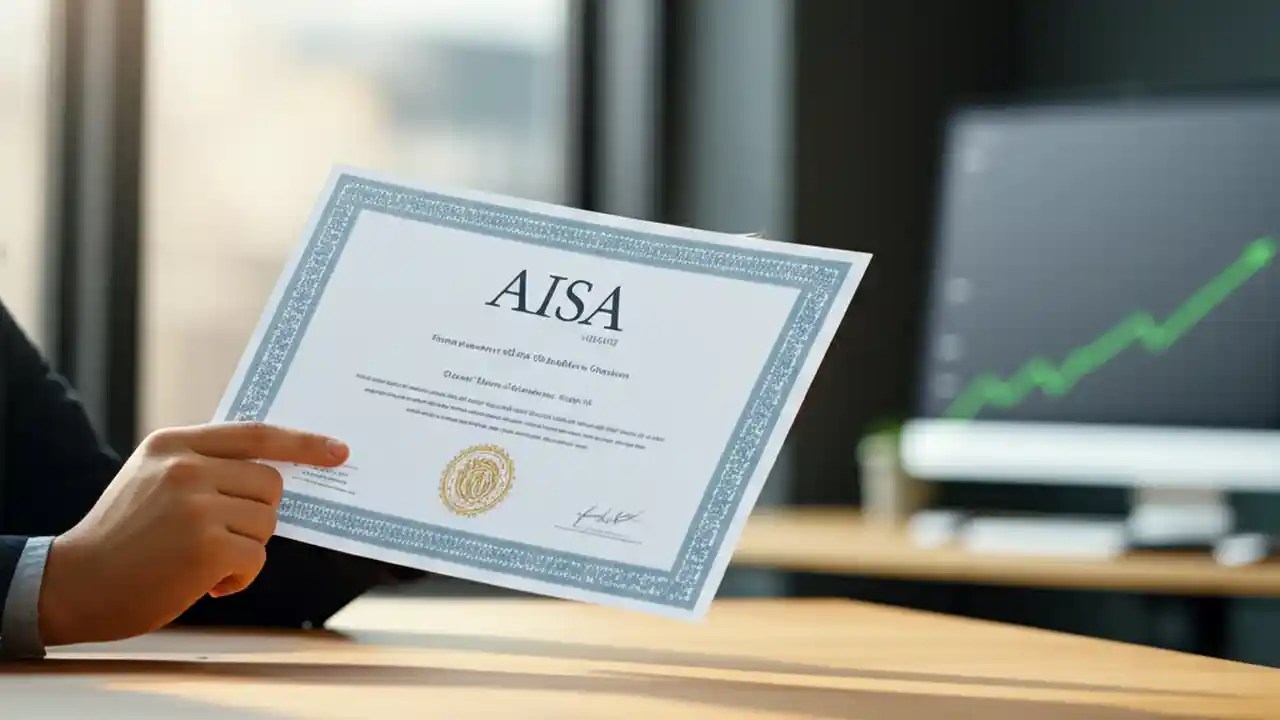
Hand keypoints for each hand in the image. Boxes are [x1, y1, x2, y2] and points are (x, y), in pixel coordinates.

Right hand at [37, 421, 348, 645]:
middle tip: (219, 536)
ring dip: (245, 549)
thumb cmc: (124, 538)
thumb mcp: (154, 480)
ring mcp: (196, 504)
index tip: (338, 451)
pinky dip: (238, 577)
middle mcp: (186, 466)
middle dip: (258, 514)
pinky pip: (256, 557)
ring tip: (201, 560)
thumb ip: (206, 465)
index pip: (256, 434)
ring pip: (267, 521)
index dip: (303, 443)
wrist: (74, 584)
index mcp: (174, 443)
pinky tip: (203, 583)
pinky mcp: (206, 545)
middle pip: (270, 483)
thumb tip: (276, 472)